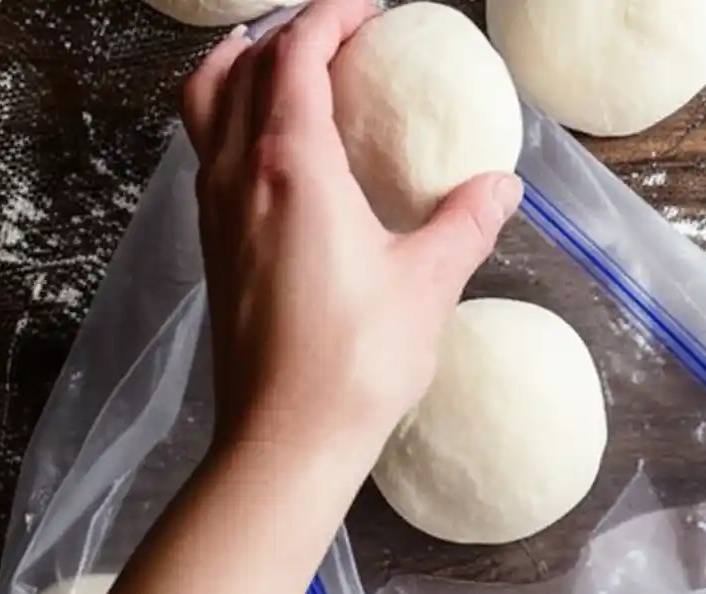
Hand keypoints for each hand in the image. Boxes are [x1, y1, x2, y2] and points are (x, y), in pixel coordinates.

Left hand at [181, 0, 523, 466]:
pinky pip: (204, 152)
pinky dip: (226, 117)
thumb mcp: (429, 283)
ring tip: (275, 60)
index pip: (296, 55)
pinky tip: (265, 146)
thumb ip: (465, 223)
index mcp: (292, 166)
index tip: (367, 9)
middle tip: (335, 33)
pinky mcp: (212, 246)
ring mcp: (215, 211)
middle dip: (285, 32)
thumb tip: (501, 186)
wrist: (285, 438)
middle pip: (240, 66)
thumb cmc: (356, 362)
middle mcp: (238, 175)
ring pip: (204, 105)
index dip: (329, 17)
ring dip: (237, 67)